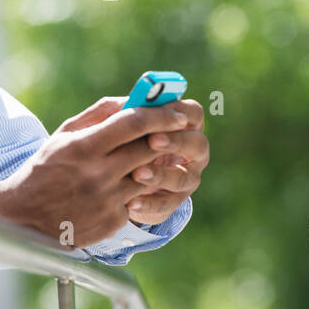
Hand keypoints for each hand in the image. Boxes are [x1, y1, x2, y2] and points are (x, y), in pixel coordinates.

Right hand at [0, 96, 194, 250]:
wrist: (23, 219)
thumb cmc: (45, 168)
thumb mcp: (64, 134)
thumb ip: (100, 113)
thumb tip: (133, 99)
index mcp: (84, 147)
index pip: (134, 123)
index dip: (161, 115)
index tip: (178, 114)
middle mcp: (98, 173)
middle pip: (149, 148)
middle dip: (165, 138)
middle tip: (174, 134)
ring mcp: (107, 200)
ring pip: (149, 176)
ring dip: (151, 166)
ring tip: (139, 163)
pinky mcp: (112, 222)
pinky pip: (137, 200)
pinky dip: (134, 192)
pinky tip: (118, 190)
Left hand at [118, 97, 206, 225]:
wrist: (111, 182)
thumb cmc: (119, 142)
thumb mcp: (116, 125)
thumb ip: (121, 111)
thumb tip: (126, 103)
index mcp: (183, 126)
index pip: (193, 112)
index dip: (179, 111)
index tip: (160, 112)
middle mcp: (192, 152)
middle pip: (197, 144)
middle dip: (176, 141)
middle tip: (152, 140)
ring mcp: (187, 179)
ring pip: (183, 178)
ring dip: (161, 174)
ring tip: (136, 173)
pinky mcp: (173, 202)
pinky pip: (166, 205)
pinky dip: (148, 204)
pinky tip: (130, 202)